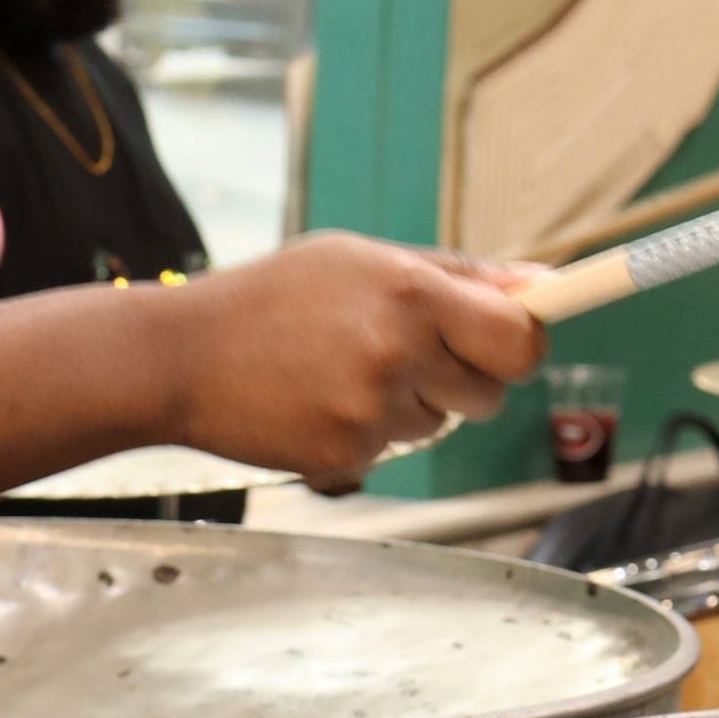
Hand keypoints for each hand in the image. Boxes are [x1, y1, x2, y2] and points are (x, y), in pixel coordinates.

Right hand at [154, 234, 543, 488]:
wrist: (180, 357)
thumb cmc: (272, 300)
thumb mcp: (360, 262)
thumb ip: (452, 275)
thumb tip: (538, 284)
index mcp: (409, 294)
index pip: (518, 335)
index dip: (528, 339)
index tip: (526, 337)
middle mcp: (396, 352)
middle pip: (491, 390)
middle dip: (468, 376)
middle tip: (416, 353)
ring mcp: (370, 411)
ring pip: (440, 421)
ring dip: (410, 402)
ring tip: (342, 371)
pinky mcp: (346, 455)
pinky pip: (391, 447)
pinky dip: (365, 429)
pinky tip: (317, 400)